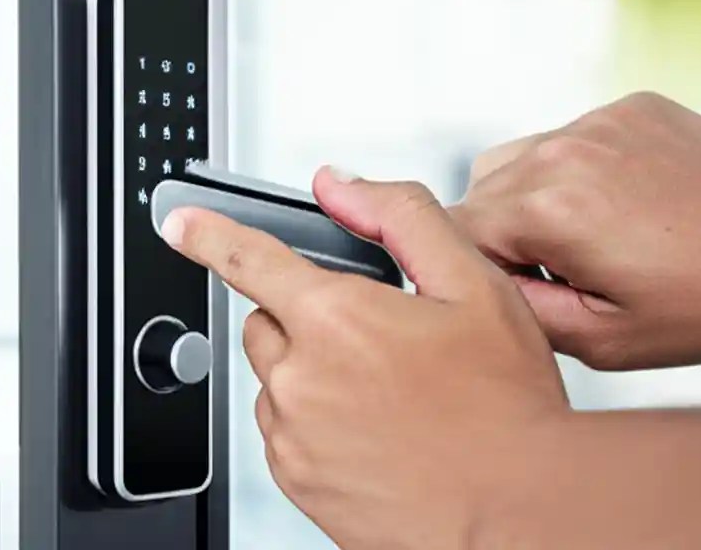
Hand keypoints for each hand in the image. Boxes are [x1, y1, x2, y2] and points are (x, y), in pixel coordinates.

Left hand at [160, 170, 567, 549]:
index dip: (208, 233)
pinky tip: (375, 433)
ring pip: (276, 381)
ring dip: (310, 375)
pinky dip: (314, 425)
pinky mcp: (296, 481)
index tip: (180, 224)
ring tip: (387, 396)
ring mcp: (293, 435)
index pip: (246, 257)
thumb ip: (401, 218)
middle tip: (375, 342)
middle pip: (267, 323)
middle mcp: (301, 377)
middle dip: (305, 318)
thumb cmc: (506, 408)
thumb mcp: (474, 285)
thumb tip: (344, 187)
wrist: (520, 514)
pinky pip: (284, 434)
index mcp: (335, 318)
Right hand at [452, 91, 700, 369]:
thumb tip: (467, 279)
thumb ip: (515, 308)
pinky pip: (568, 137)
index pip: (452, 230)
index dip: (481, 269)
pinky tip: (627, 204)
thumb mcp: (603, 340)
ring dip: (531, 198)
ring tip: (593, 235)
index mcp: (546, 208)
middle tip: (568, 270)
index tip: (530, 290)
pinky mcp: (631, 106)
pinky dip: (578, 170)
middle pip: (476, 191)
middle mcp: (561, 149)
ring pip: (516, 159)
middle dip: (502, 233)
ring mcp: (598, 120)